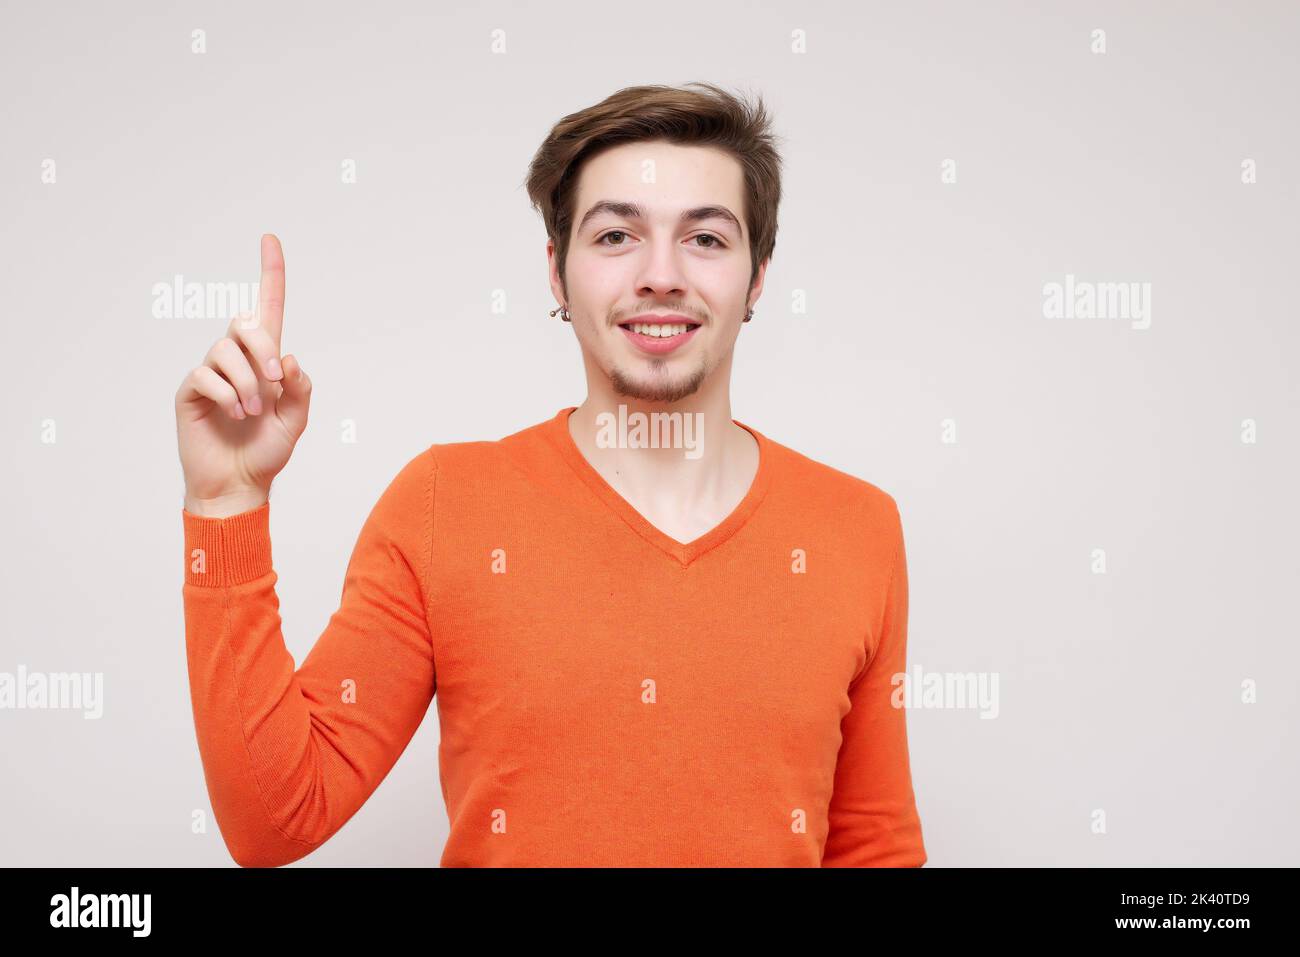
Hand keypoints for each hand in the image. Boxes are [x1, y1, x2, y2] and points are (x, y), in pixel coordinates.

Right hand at [175, 234, 311, 516]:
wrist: (239, 484)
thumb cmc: (267, 452)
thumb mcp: (297, 420)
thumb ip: (301, 388)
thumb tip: (289, 357)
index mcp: (267, 360)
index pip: (268, 308)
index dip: (270, 274)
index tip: (270, 239)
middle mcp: (237, 359)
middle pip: (245, 323)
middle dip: (263, 346)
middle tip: (277, 381)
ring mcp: (211, 373)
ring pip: (224, 349)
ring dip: (247, 381)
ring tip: (253, 412)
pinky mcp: (191, 390)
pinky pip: (205, 374)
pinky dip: (226, 394)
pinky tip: (235, 415)